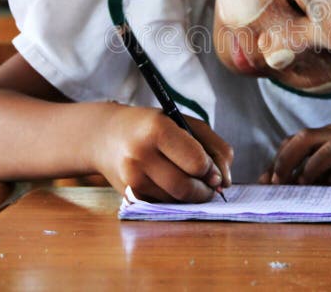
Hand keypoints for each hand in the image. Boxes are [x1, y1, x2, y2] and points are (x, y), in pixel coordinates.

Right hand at [94, 104, 233, 202]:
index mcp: (157, 130)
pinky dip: (173, 199)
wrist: (105, 136)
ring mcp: (130, 178)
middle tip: (208, 184)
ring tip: (185, 177)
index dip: (212, 170)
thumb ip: (215, 147)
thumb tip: (225, 183)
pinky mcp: (127, 196)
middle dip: (204, 190)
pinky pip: (163, 206)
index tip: (214, 170)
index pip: (196, 163)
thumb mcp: (186, 123)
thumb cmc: (153, 126)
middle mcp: (139, 155)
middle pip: (186, 188)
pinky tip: (167, 183)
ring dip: (189, 196)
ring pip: (175, 201)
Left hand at [257, 124, 330, 185]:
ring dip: (314, 168)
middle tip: (281, 183)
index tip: (270, 182)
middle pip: (309, 136)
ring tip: (306, 186)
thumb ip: (292, 178)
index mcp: (329, 135)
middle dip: (289, 160)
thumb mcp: (318, 179)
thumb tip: (261, 183)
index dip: (280, 159)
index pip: (296, 138)